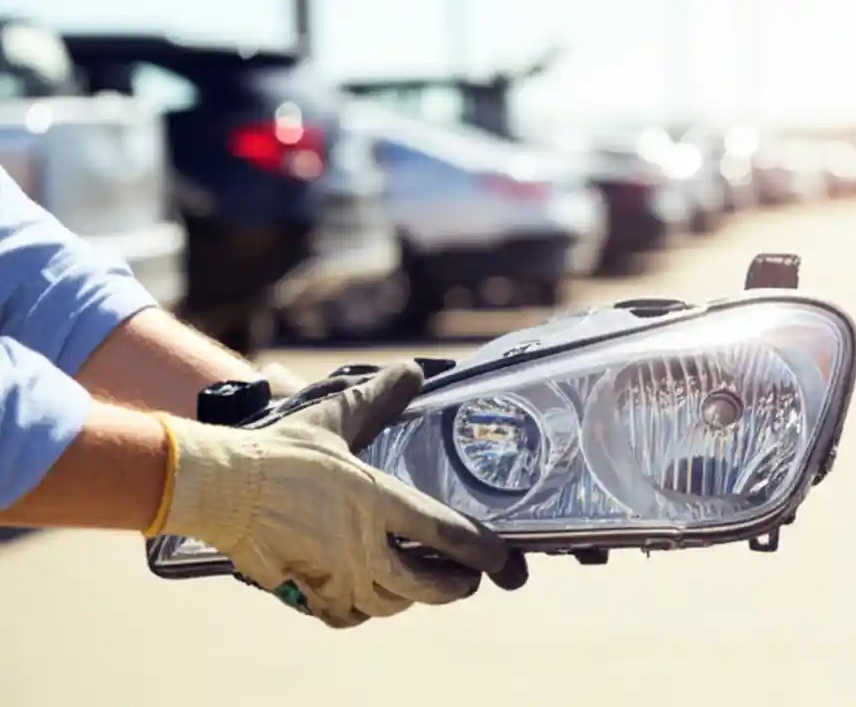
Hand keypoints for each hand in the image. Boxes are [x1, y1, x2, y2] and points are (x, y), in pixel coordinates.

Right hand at [151, 361, 525, 627]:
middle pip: (429, 585)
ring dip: (414, 596)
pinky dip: (367, 609)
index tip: (505, 560)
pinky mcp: (308, 593)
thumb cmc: (276, 454)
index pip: (447, 533)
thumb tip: (414, 372)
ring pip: (393, 603)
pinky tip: (371, 596)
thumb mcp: (334, 421)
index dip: (484, 551)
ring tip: (423, 581)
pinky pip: (350, 615)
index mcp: (375, 502)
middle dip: (457, 585)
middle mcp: (362, 548)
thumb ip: (378, 400)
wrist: (218, 487)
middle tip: (470, 578)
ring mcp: (336, 577)